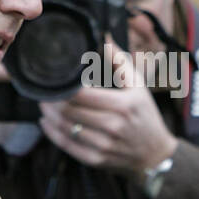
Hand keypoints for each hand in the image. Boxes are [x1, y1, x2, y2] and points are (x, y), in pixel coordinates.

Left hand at [38, 46, 177, 174]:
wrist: (155, 155)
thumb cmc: (145, 116)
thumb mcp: (139, 86)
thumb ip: (120, 62)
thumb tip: (104, 39)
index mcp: (123, 106)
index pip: (82, 94)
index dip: (63, 87)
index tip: (53, 79)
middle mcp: (113, 126)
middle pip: (70, 111)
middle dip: (52, 100)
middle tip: (43, 91)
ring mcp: (104, 145)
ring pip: (66, 128)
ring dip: (49, 115)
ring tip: (44, 104)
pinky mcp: (97, 159)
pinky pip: (68, 146)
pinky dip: (52, 133)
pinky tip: (46, 123)